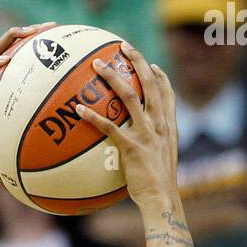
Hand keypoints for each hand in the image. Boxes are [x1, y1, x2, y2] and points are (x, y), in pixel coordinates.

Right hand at [0, 23, 58, 165]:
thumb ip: (14, 132)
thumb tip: (37, 144)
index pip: (17, 57)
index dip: (35, 47)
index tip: (55, 40)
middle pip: (10, 45)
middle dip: (31, 32)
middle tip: (51, 25)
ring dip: (13, 37)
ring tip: (30, 31)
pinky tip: (6, 58)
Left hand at [74, 44, 180, 215]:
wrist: (162, 199)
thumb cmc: (158, 186)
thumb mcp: (162, 162)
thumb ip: (153, 148)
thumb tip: (139, 148)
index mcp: (168, 126)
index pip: (167, 93)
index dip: (159, 76)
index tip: (150, 64)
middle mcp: (159, 124)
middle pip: (149, 82)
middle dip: (136, 61)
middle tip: (122, 46)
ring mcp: (146, 133)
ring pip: (129, 96)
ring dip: (112, 78)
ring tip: (96, 66)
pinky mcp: (131, 147)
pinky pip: (110, 127)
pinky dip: (93, 117)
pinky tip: (79, 110)